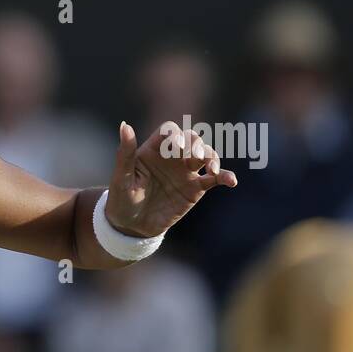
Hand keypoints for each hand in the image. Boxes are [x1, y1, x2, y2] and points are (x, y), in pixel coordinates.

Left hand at [105, 121, 237, 237]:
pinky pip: (215, 179)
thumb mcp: (121, 178)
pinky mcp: (196, 188)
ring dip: (212, 157)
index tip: (176, 146)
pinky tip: (231, 181)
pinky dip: (225, 176)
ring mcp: (186, 171)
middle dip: (196, 144)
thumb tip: (124, 125)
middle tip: (195, 157)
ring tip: (211, 169)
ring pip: (206, 155)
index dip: (175, 135)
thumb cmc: (122, 199)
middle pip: (192, 139)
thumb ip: (125, 153)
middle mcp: (173, 156)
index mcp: (153, 149)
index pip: (169, 132)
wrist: (132, 227)